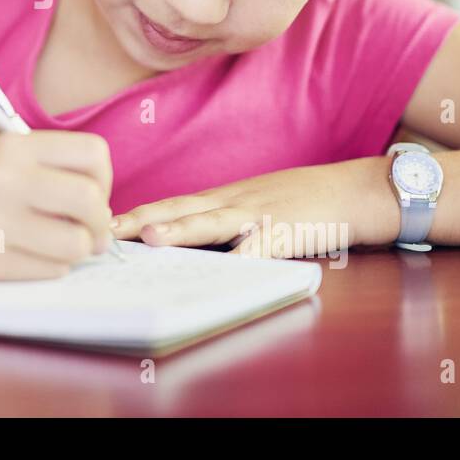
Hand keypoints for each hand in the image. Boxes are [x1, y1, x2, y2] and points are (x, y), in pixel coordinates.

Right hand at [0, 130, 115, 279]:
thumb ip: (41, 170)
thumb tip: (97, 202)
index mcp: (13, 147)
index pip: (93, 155)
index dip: (103, 179)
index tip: (91, 193)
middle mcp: (9, 180)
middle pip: (92, 203)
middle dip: (99, 224)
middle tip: (88, 231)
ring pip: (76, 245)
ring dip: (75, 251)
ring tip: (56, 247)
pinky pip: (48, 271)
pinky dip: (48, 268)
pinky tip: (28, 257)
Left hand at [109, 157, 398, 257]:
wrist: (356, 189)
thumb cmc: (306, 200)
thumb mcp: (257, 203)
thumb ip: (224, 219)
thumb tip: (186, 238)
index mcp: (225, 197)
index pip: (172, 203)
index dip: (138, 211)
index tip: (103, 219)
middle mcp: (235, 201)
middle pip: (180, 208)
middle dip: (140, 219)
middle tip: (104, 228)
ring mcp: (261, 214)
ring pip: (212, 221)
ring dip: (179, 230)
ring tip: (148, 237)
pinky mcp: (289, 230)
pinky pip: (262, 246)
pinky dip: (242, 256)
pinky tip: (223, 269)